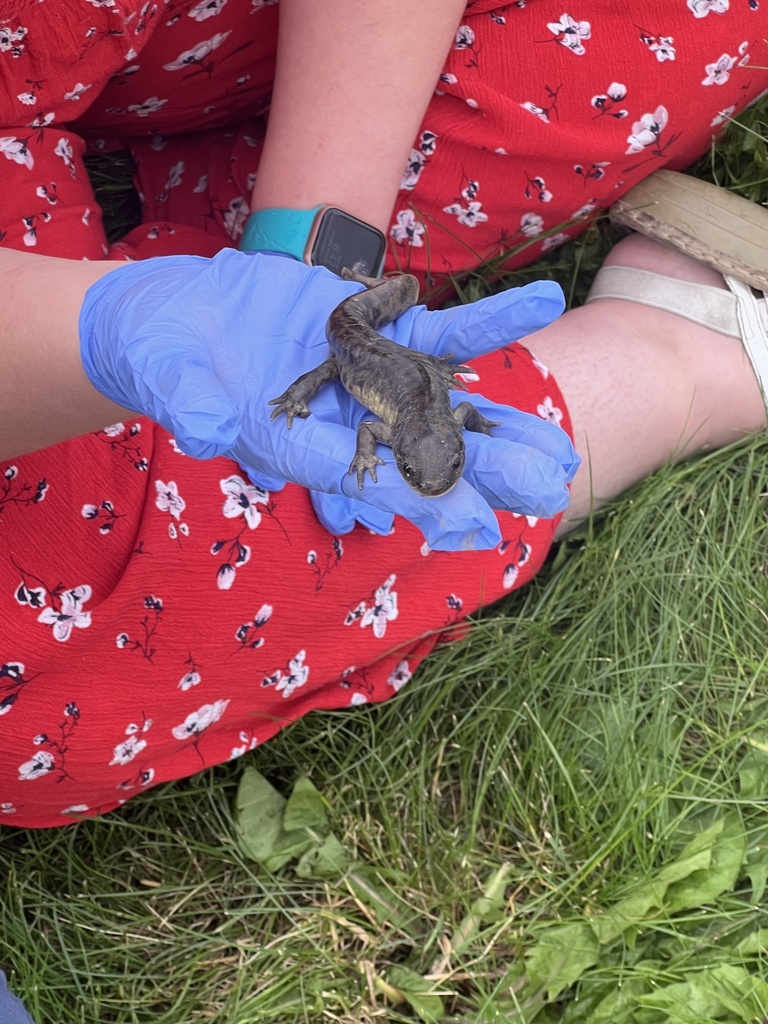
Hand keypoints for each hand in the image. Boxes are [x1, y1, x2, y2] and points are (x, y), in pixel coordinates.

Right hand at [79, 249, 577, 549]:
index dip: (426, 502)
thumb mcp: (172, 381)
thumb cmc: (167, 361)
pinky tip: (540, 301)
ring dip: (504, 422)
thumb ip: (188, 405)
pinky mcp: (380, 332)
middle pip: (431, 452)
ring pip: (451, 402)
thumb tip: (199, 428)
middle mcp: (351, 421)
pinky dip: (489, 320)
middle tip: (550, 489)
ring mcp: (373, 378)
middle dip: (489, 472)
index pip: (374, 479)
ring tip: (559, 443)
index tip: (482, 527)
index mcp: (308, 448)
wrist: (182, 325)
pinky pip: (443, 328)